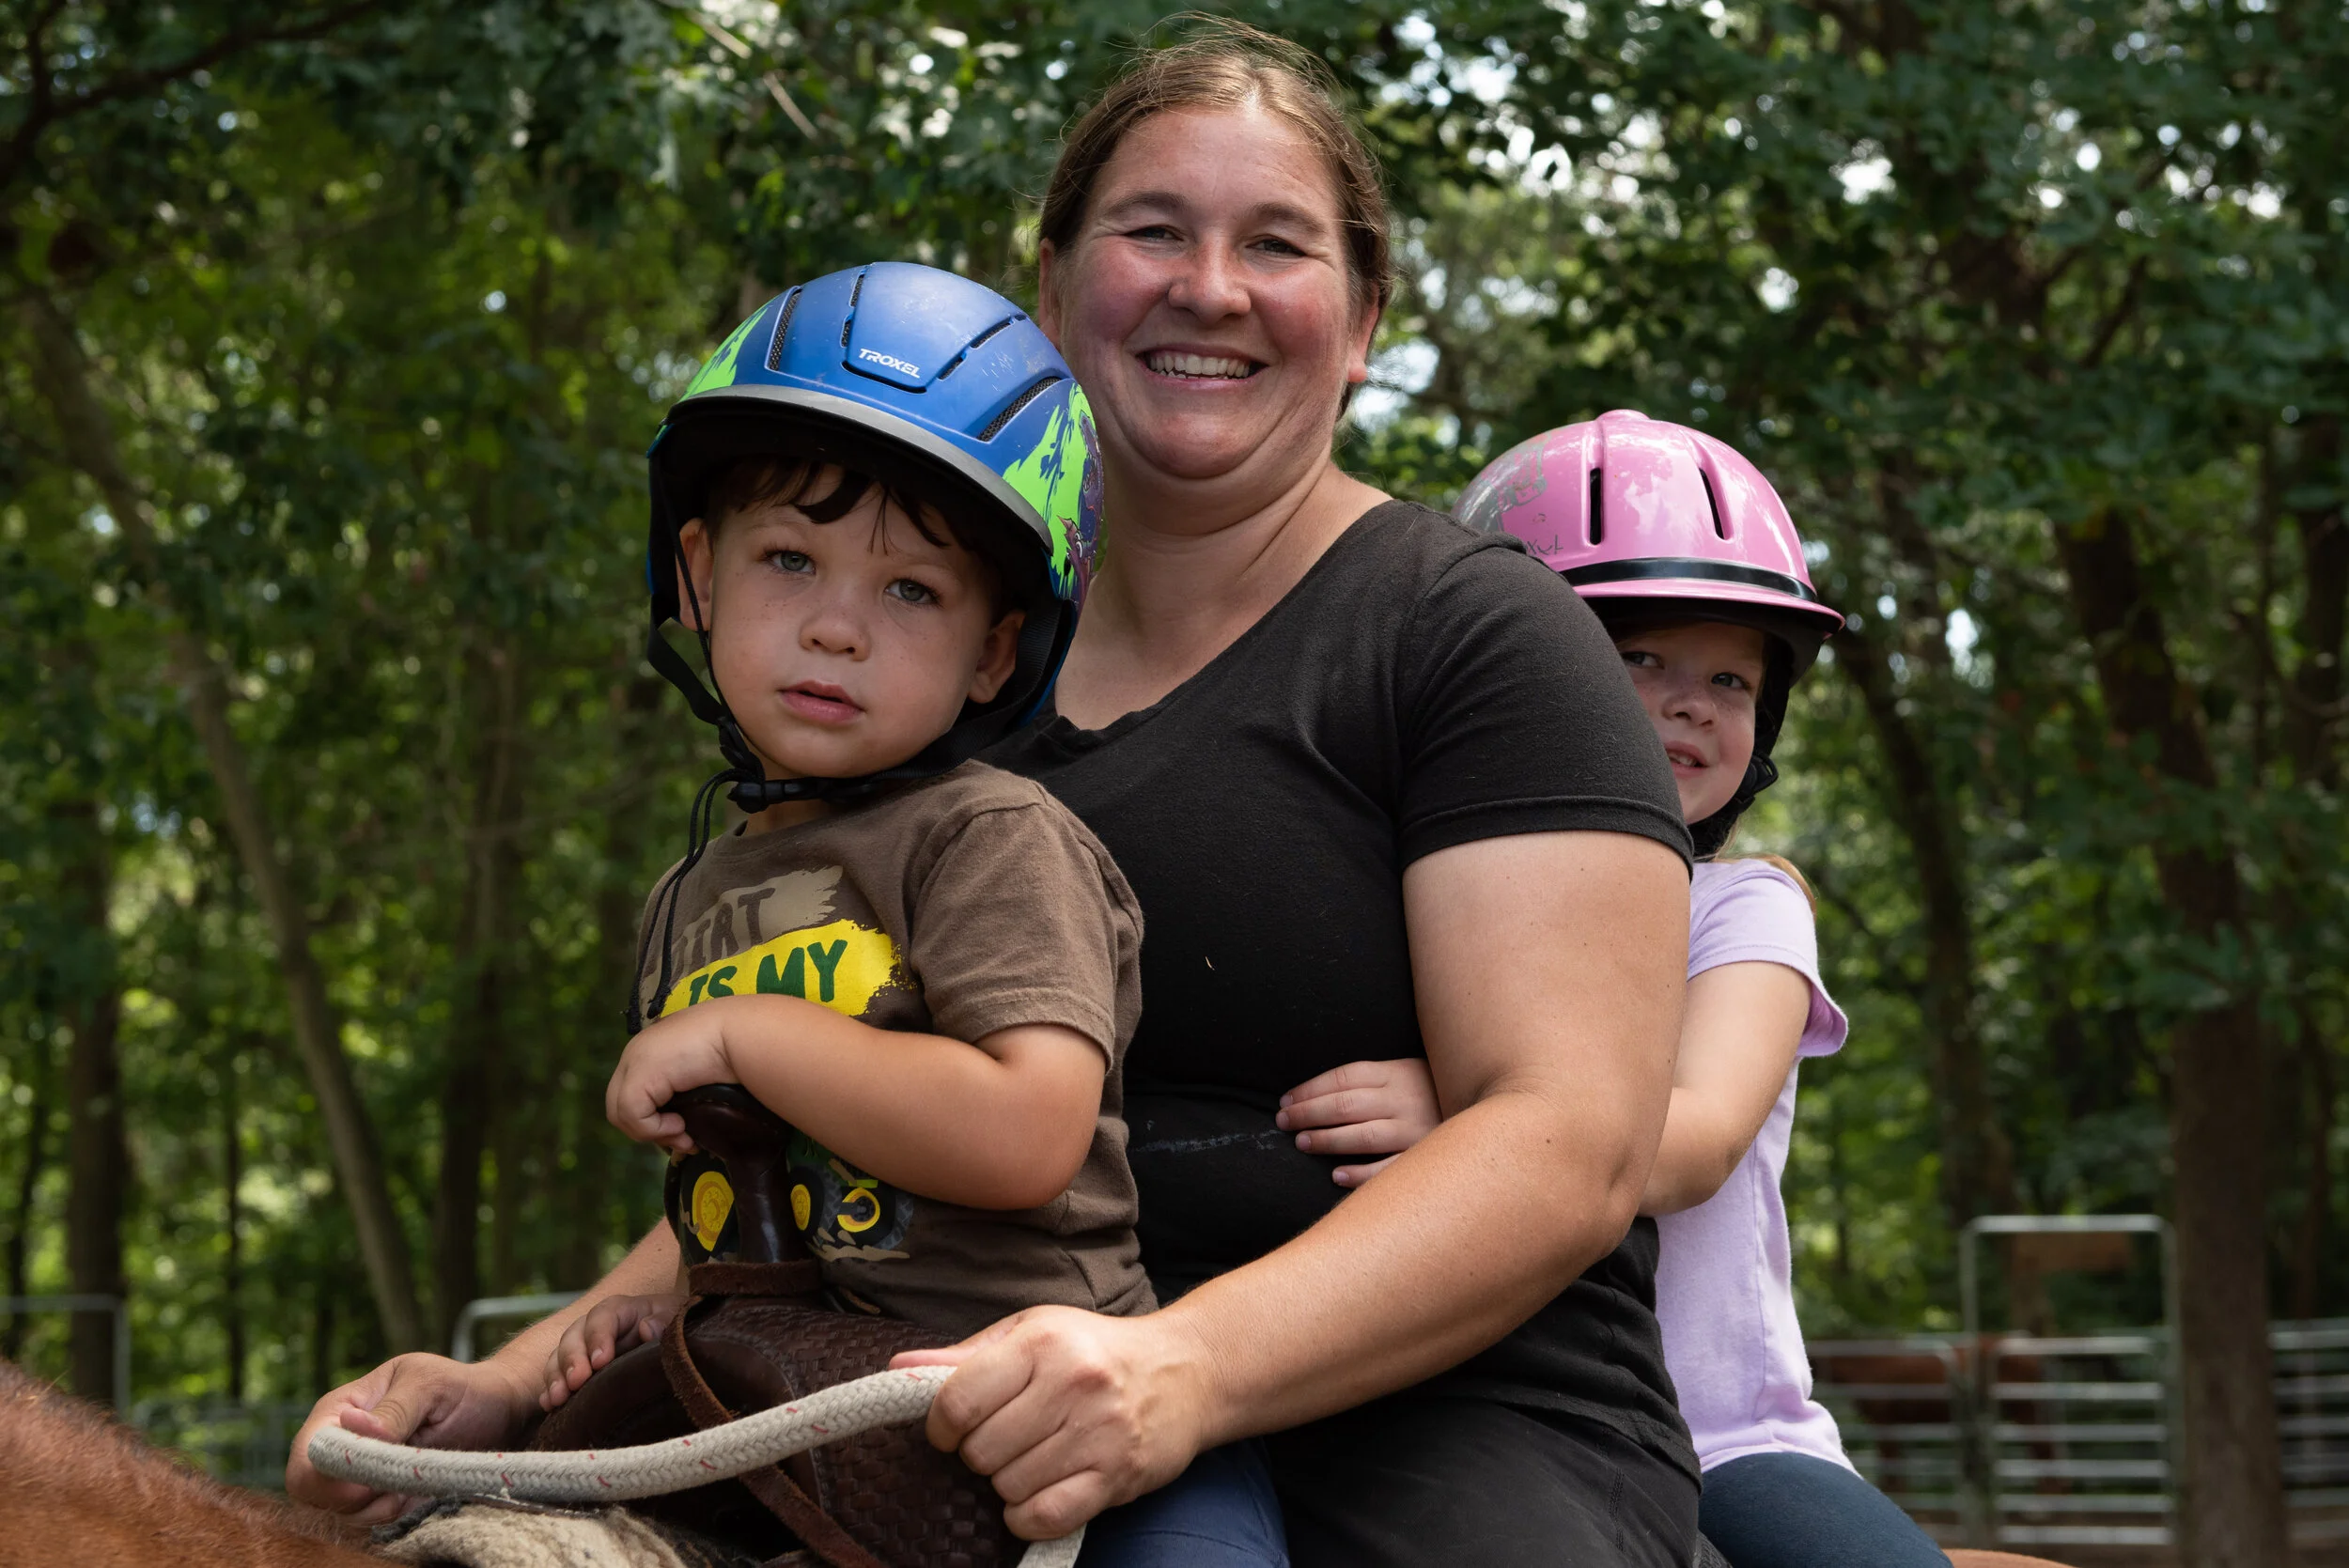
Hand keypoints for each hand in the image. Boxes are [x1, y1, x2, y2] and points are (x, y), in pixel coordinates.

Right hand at [286, 1353, 534, 1522]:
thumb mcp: (430, 1385)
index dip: (327, 1476)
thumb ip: (393, 1409)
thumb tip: (352, 1425)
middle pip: (312, 1493)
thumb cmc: (460, 1389)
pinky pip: (367, 1523)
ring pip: (339, 1514)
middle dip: (352, 1498)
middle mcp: (338, 1445)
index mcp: (338, 1409)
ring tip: (414, 1480)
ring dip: (377, 1508)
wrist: (493, 1410)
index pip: (307, 1455)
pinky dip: (392, 1516)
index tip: (369, 1480)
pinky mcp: (375, 1498)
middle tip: (397, 1484)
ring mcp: (354, 1475)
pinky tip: (416, 1494)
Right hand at [540, 1291, 690, 1410]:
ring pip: (559, 1357)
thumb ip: (666, 1321)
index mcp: (621, 1310)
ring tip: (558, 1399)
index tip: (601, 1361)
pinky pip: (556, 1377)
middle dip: (572, 1360)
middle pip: (574, 1336)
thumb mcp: (677, 1318)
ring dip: (556, 1377)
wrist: (671, 1342)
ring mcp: (582, 1349)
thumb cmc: (674, 1326)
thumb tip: (648, 1329)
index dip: (598, 1337)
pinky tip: (548, 1405)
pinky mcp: (577, 1371)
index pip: (603, 1316)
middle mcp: (595, 1327)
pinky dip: (549, 1389)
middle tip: (576, 1383)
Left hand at [607, 1005, 735, 1150]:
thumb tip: (682, 1125)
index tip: (683, 1131)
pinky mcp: (638, 1076)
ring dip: (653, 1132)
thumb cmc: (734, 1049)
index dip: (652, 1118)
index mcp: (650, 1049)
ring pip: (621, 1115)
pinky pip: (632, 1116)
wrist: (740, 1034)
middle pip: (619, 1107)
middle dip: (648, 1130)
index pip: (633, 1093)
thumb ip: (683, 1091)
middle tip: (682, 1138)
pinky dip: (655, 1129)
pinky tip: (681, 1123)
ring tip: (683, 1132)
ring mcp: (634, 1062)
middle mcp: (636, 1053)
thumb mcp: (702, 1073)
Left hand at [891, 1307, 1215, 1540]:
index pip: (958, 1401)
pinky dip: (1029, 1515)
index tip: (952, 1429)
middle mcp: (1072, 1384)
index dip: (941, 1426)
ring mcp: (1098, 1432)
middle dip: (980, 1454)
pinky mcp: (1118, 1474)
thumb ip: (965, 1357)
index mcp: (1041, 1342)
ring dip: (1009, 1482)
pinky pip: (1047, 1515)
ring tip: (1032, 1457)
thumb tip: (897, 1372)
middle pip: (981, 1451)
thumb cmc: (1095, 1350)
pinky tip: (1038, 1494)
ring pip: (1010, 1486)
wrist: (1187, 1370)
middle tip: (1004, 1440)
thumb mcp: (1032, 1332)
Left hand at [1276, 1058, 1441, 1185]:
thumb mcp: (1407, 1073)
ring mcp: (1416, 1131)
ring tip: (1302, 1143)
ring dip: (1327, 1140)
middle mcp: (1405, 1100)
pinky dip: (1361, 1173)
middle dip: (1309, 1113)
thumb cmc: (1434, 1093)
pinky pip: (1389, 1169)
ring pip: (1363, 1135)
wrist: (1489, 1111)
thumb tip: (1320, 1095)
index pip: (1344, 1077)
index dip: (1310, 1089)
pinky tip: (1337, 1176)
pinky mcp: (1426, 1159)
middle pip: (1347, 1104)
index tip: (1285, 1101)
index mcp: (1396, 1074)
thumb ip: (1373, 1080)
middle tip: (1283, 1122)